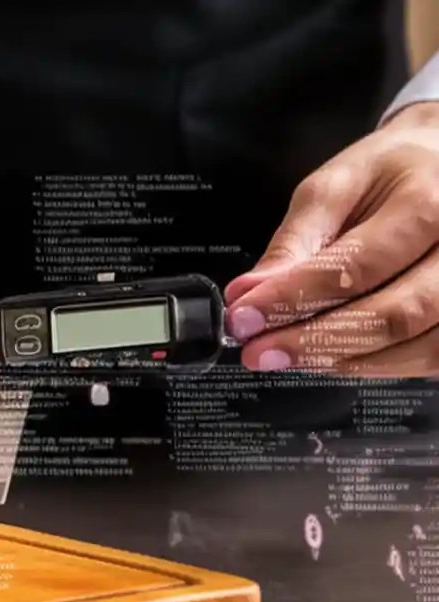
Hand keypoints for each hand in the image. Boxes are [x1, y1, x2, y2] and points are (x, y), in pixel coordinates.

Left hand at [223, 101, 438, 377]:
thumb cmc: (390, 173)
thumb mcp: (335, 187)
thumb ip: (294, 241)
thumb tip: (248, 292)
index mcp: (426, 204)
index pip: (355, 267)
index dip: (292, 299)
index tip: (243, 317)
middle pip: (394, 315)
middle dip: (315, 341)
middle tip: (258, 351)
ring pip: (417, 347)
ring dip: (343, 360)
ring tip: (287, 356)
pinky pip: (430, 358)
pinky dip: (376, 366)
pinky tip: (332, 358)